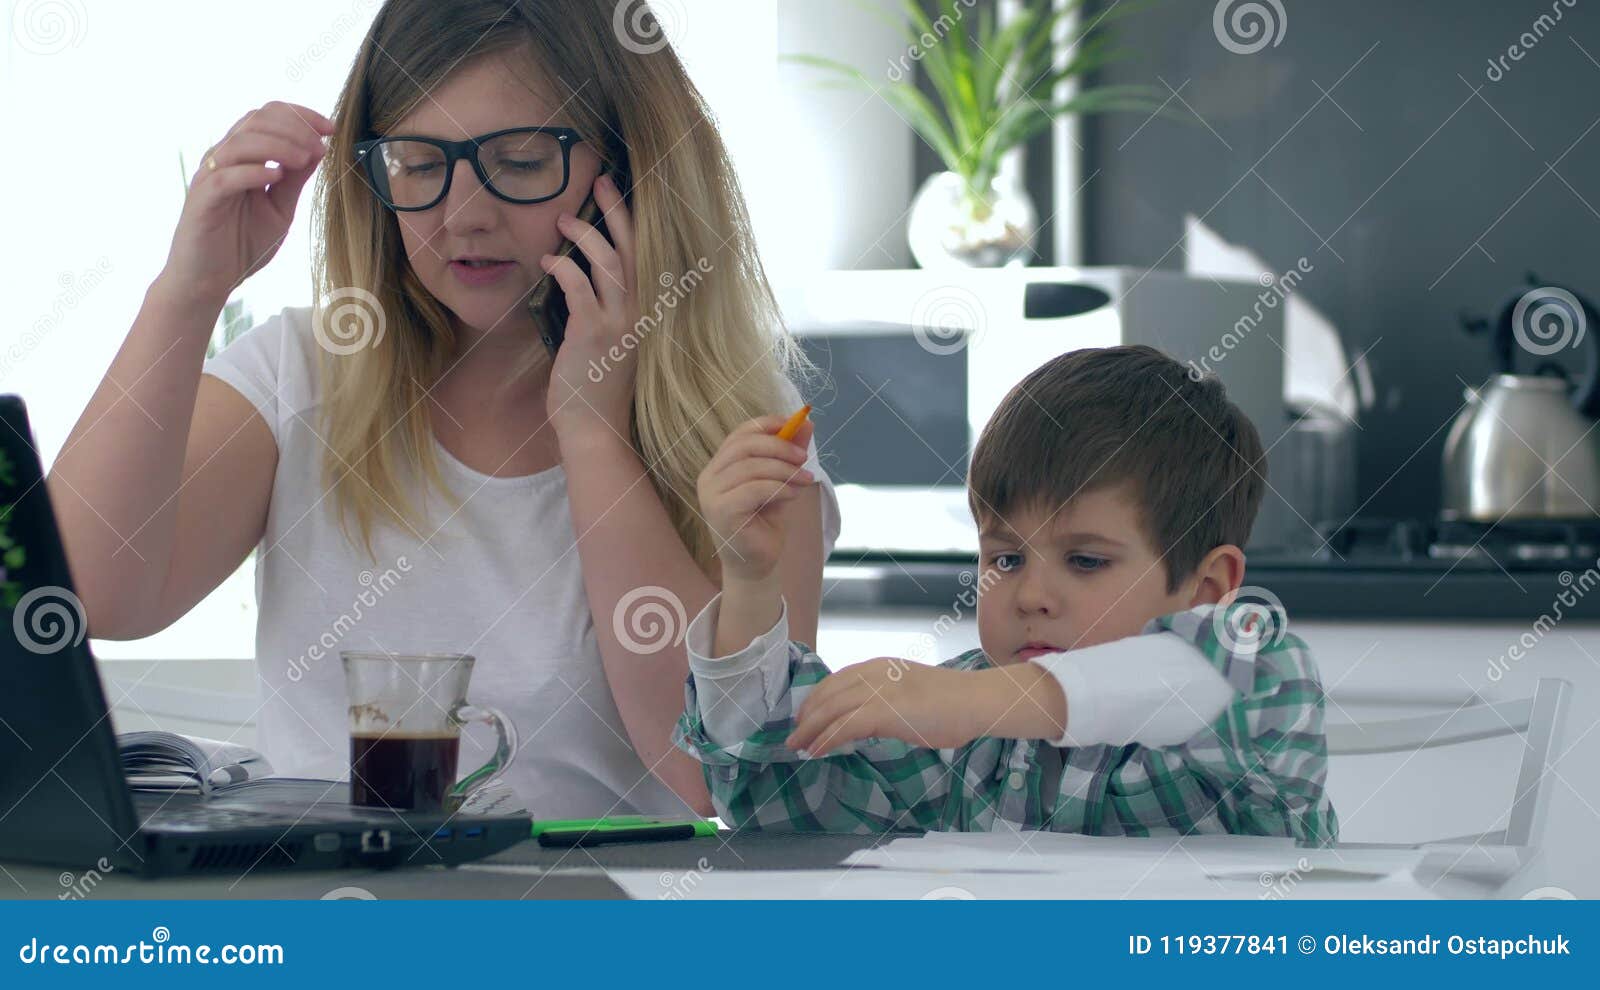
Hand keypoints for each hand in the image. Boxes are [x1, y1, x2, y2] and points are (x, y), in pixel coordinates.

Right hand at [164, 101, 332, 305]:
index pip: (267, 116)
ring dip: (277, 145)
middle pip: (255, 121)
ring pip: (240, 143)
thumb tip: (318, 148)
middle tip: (320, 145)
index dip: (300, 115)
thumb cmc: (241, 243)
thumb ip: (295, 179)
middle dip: (294, 128)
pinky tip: (276, 177)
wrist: (208, 280)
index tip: (330, 128)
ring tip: (304, 159)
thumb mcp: (280, 207)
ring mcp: (209, 177)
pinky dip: (252, 172)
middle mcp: (222, 159)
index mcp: (241, 156)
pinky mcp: (202, 200)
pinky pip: (225, 177)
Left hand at [545, 172, 639, 442]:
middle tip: (599, 180)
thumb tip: (580, 279)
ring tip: (562, 219)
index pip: (644, 256)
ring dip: (583, 234)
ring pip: (608, 261)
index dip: (633, 222)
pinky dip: (562, 267)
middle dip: (616, 209)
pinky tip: (546, 261)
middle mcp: (640, 313)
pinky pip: (578, 286)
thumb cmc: (596, 390)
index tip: (617, 194)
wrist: (595, 430)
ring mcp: (620, 323)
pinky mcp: (593, 333)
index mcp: (645, 313)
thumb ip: (604, 311)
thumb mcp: (610, 345)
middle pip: (632, 247)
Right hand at [696, 414, 815, 583]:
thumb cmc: (765, 522)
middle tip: (804, 458)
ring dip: (784, 471)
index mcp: (719, 466)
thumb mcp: (781, 481)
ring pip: (752, 467)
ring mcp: (711, 494)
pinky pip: (755, 488)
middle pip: (745, 445)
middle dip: (780, 447)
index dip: (768, 425)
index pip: (740, 434)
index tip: (795, 426)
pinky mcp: (721, 511)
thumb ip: (789, 454)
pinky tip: (791, 496)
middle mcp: (709, 477)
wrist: (757, 564)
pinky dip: (779, 488)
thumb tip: (807, 423)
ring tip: (803, 482)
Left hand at [785, 659, 979, 757]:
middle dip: (806, 716)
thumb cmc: (950, 702)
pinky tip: (816, 750)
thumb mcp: (908, 691)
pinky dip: (826, 739)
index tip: (805, 718)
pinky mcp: (884, 711)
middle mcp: (873, 673)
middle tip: (794, 736)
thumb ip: (885, 698)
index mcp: (879, 666)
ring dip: (809, 730)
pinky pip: (844, 726)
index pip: (835, 681)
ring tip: (797, 746)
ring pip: (830, 709)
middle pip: (827, 693)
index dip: (816, 700)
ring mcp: (879, 690)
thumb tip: (865, 719)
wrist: (975, 700)